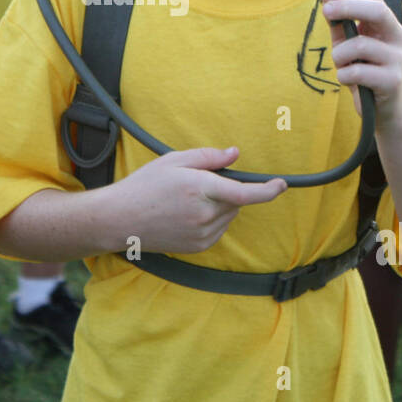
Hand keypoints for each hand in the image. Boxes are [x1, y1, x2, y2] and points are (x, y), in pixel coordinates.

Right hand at [113, 147, 285, 254]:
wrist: (120, 220)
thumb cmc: (144, 186)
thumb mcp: (174, 161)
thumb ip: (209, 157)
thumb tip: (235, 154)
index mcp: (200, 189)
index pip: (244, 193)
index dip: (267, 190)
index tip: (281, 185)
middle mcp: (204, 215)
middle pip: (235, 201)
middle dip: (227, 189)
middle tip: (198, 183)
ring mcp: (202, 234)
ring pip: (228, 215)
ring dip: (220, 205)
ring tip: (187, 199)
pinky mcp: (198, 247)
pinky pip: (218, 229)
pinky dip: (212, 219)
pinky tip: (186, 214)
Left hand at [320, 0, 401, 126]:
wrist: (383, 108)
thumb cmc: (364, 70)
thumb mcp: (348, 44)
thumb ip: (340, 25)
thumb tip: (326, 2)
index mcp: (386, 23)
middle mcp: (396, 37)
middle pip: (377, 10)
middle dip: (347, 6)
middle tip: (325, 10)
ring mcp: (397, 59)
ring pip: (360, 45)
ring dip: (339, 54)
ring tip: (340, 63)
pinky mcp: (392, 81)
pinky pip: (357, 72)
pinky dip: (343, 74)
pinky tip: (346, 79)